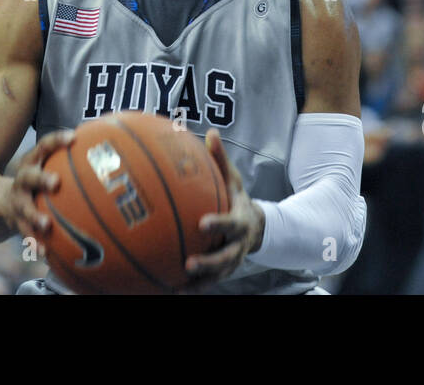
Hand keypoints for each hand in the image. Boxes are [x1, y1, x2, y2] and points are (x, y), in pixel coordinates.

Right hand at [7, 129, 74, 245]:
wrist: (1, 202)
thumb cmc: (38, 180)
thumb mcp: (46, 166)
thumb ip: (71, 161)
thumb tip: (111, 152)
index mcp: (32, 162)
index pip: (44, 145)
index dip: (57, 140)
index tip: (73, 137)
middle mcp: (23, 180)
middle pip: (29, 177)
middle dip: (42, 179)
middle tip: (56, 183)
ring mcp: (18, 202)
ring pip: (25, 208)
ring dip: (35, 216)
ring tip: (46, 224)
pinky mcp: (17, 222)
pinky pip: (26, 234)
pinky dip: (36, 244)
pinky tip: (46, 254)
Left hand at [183, 129, 264, 291]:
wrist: (255, 228)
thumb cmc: (236, 199)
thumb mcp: (233, 180)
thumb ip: (221, 160)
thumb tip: (211, 133)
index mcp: (240, 221)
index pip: (230, 224)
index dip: (219, 224)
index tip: (202, 224)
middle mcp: (237, 246)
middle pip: (225, 258)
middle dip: (208, 263)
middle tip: (189, 263)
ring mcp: (230, 263)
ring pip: (216, 276)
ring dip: (198, 283)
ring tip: (178, 287)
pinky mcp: (221, 273)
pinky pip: (205, 284)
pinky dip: (190, 289)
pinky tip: (168, 290)